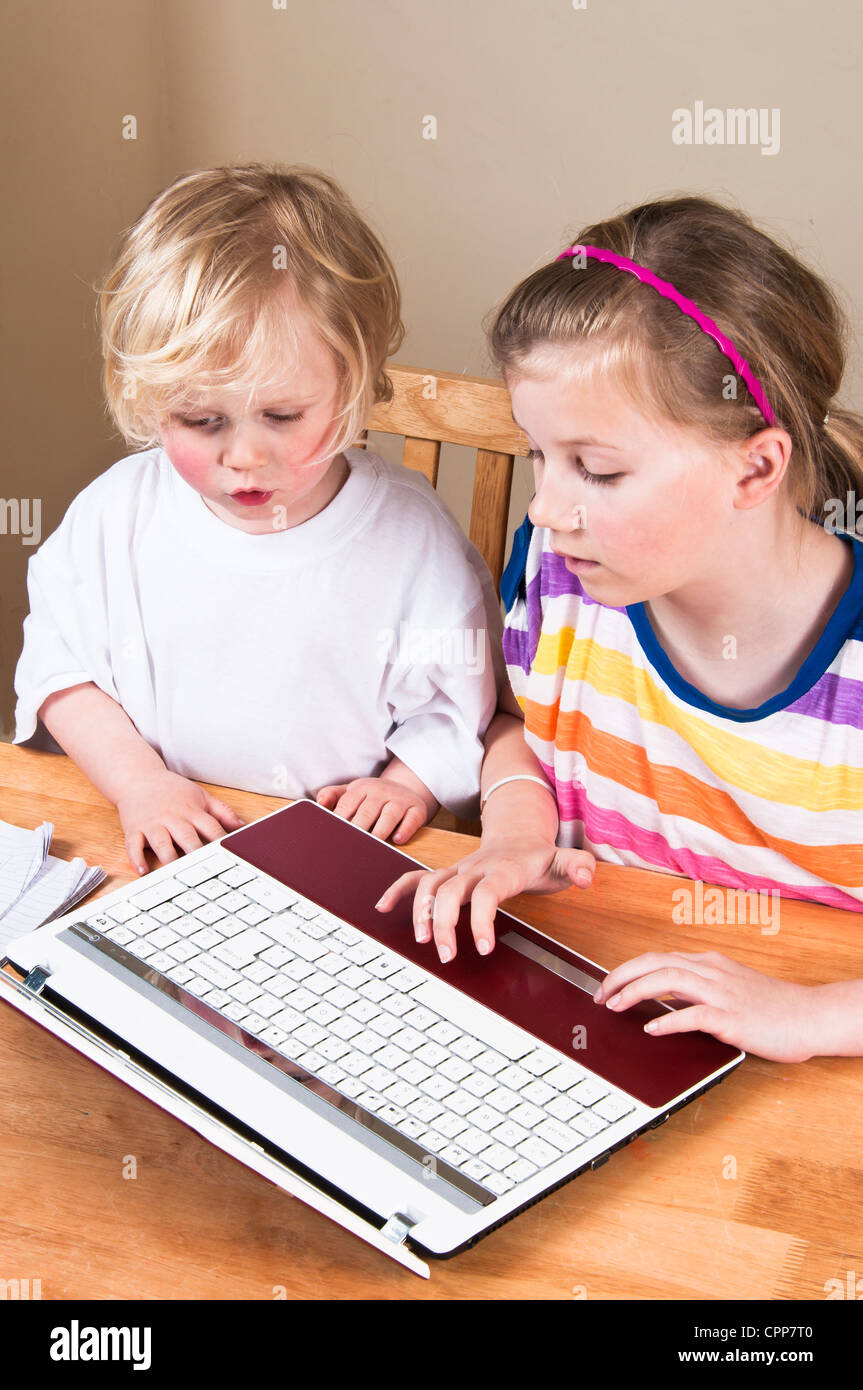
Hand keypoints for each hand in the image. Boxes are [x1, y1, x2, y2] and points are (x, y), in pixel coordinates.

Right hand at [116, 769, 244, 873]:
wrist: (139, 777)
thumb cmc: (172, 790)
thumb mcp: (200, 795)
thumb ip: (222, 811)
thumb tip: (242, 825)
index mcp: (191, 811)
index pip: (210, 828)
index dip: (220, 841)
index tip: (228, 857)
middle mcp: (173, 818)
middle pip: (187, 837)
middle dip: (196, 852)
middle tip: (204, 870)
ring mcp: (152, 824)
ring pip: (161, 843)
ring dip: (168, 857)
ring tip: (174, 873)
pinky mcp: (134, 829)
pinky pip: (133, 844)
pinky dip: (136, 858)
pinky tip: (142, 870)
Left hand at [315, 776, 431, 843]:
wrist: (404, 788)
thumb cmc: (372, 796)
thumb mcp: (352, 792)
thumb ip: (333, 795)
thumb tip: (320, 803)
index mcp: (361, 788)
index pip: (347, 804)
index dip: (339, 821)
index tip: (332, 837)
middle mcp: (381, 791)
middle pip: (367, 811)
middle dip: (358, 829)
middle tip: (349, 846)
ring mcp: (400, 800)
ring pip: (389, 815)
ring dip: (380, 831)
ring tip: (373, 846)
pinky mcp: (417, 809)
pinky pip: (412, 819)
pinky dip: (405, 829)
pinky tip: (397, 840)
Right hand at [374, 829, 595, 962]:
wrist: (519, 833)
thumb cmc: (541, 857)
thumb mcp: (565, 860)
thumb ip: (579, 866)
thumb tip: (588, 877)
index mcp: (503, 869)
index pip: (487, 893)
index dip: (480, 920)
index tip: (482, 948)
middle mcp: (474, 868)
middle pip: (449, 891)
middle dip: (442, 922)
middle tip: (447, 955)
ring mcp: (457, 870)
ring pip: (429, 885)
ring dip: (419, 911)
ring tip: (421, 940)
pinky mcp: (446, 875)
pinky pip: (416, 879)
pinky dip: (398, 891)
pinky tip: (382, 906)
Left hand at [593, 949, 818, 1061]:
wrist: (810, 1016)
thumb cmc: (772, 1007)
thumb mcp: (729, 988)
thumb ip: (697, 989)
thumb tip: (662, 998)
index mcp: (709, 964)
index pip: (657, 958)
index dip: (627, 969)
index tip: (606, 985)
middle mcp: (712, 972)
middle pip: (655, 962)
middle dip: (621, 976)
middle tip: (599, 994)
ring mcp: (723, 993)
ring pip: (669, 979)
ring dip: (636, 991)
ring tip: (615, 1005)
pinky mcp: (733, 1017)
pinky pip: (694, 1014)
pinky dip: (669, 1019)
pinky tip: (652, 1028)